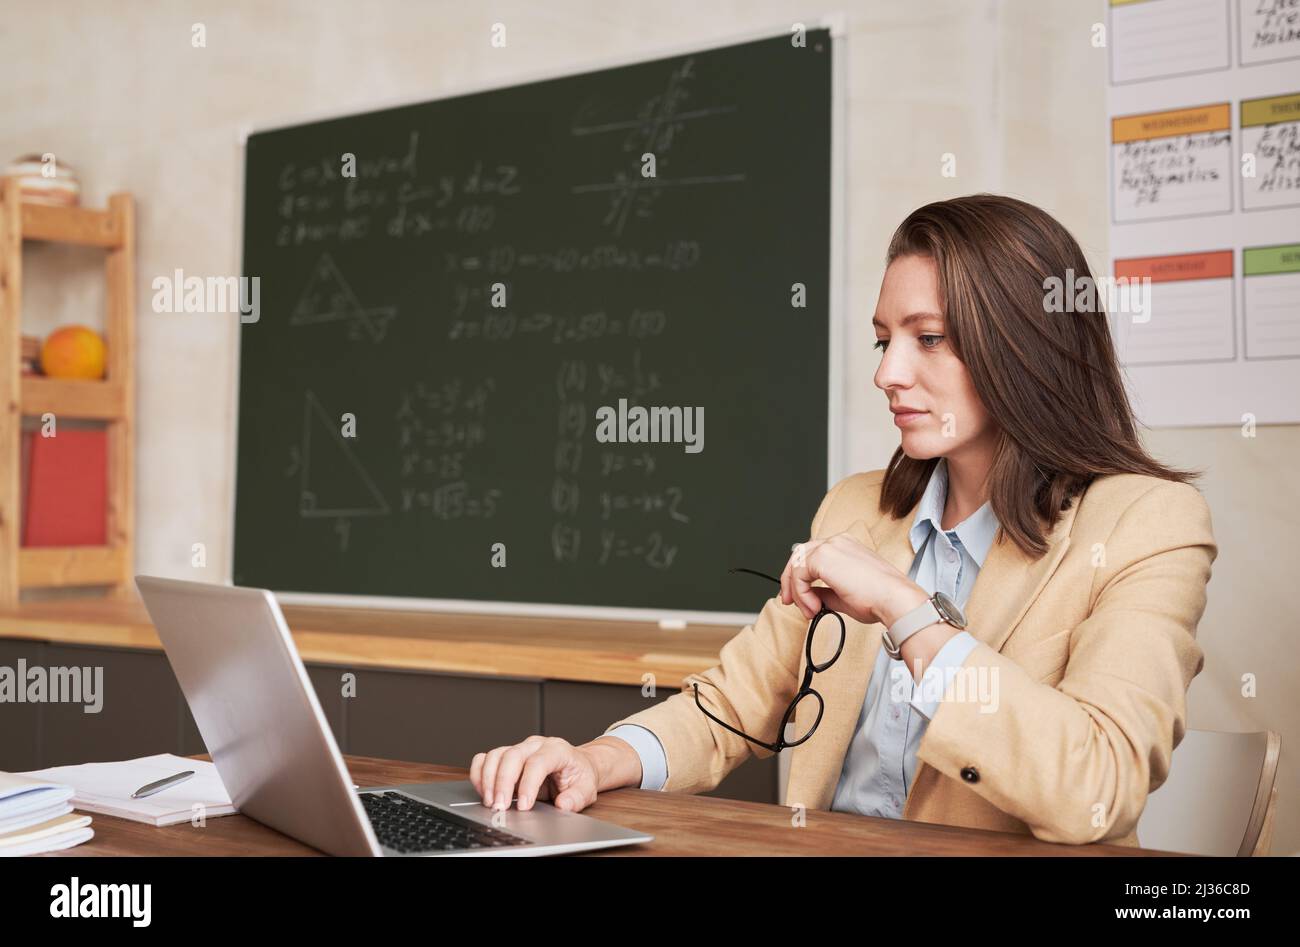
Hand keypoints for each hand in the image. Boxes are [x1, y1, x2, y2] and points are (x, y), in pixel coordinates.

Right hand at [469, 734, 635, 813]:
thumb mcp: (586, 789)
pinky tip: (483, 791)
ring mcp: (519, 747)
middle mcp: (535, 744)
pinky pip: (486, 758)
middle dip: (503, 783)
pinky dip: (479, 774)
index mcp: (557, 749)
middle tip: (500, 807)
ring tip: (490, 802)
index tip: (524, 806)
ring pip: (496, 755)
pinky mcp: (506, 755)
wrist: (576, 765)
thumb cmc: (579, 775)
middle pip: (512, 756)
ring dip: (488, 779)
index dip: (528, 784)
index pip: (538, 762)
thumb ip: (576, 798)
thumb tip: (563, 804)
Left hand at [779, 530, 928, 626]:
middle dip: (791, 580)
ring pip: (797, 565)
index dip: (800, 575)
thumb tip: (809, 597)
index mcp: (845, 546)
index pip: (812, 554)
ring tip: (810, 610)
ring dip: (797, 591)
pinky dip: (801, 594)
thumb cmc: (880, 598)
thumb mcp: (843, 595)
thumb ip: (824, 592)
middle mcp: (837, 542)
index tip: (797, 596)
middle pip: (800, 554)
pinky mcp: (823, 557)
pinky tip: (814, 607)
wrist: (893, 599)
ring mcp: (830, 547)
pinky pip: (799, 574)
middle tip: (789, 601)